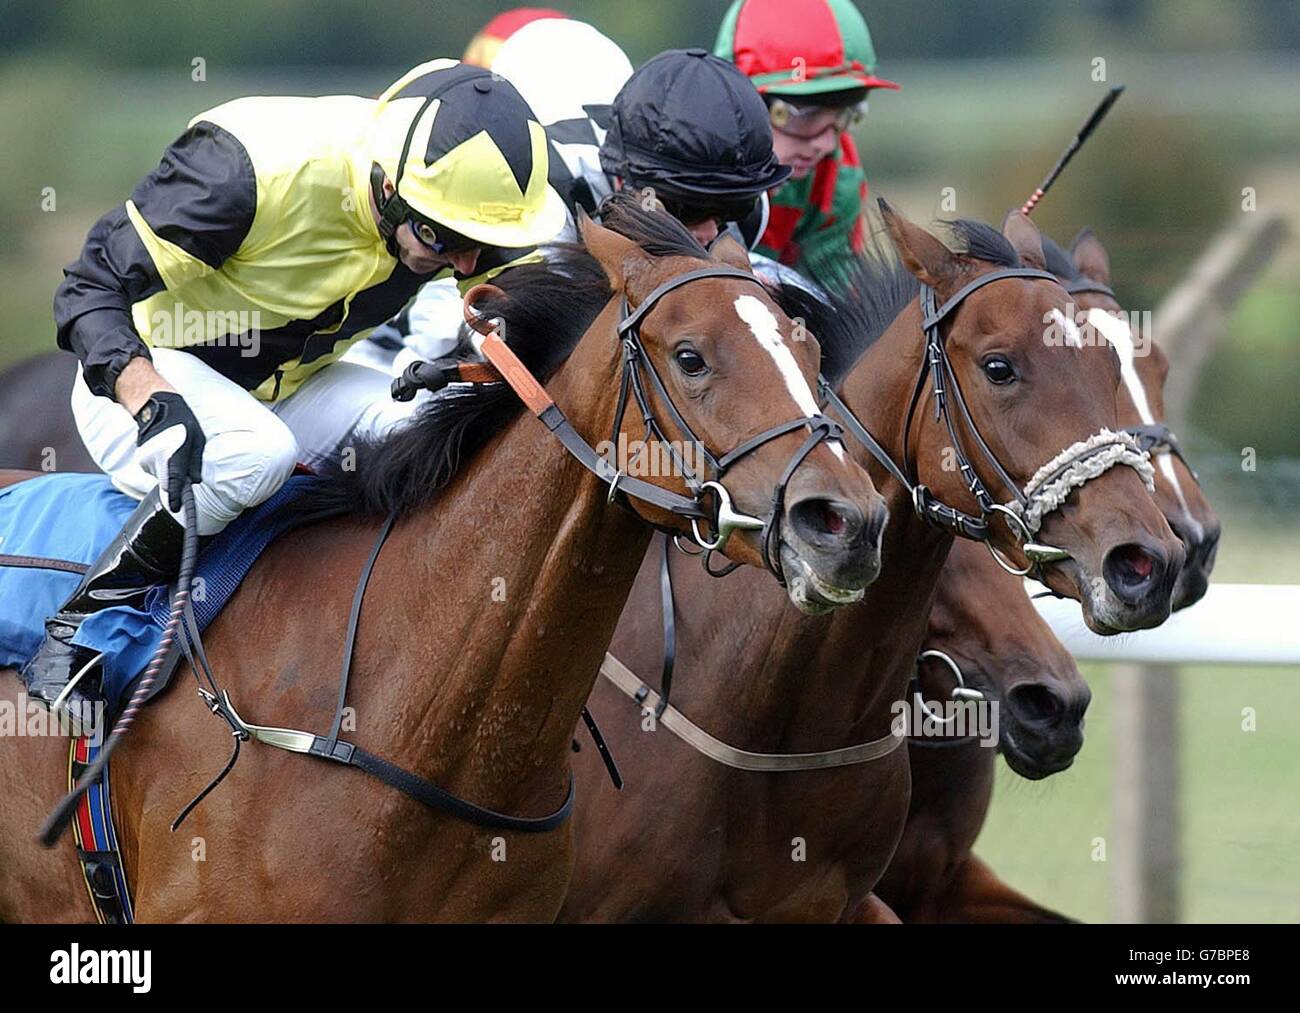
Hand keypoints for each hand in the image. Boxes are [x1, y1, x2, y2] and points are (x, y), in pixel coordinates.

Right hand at [135, 392, 204, 511]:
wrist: (155, 406)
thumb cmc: (181, 422)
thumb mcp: (197, 440)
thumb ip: (195, 463)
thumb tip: (195, 481)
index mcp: (174, 455)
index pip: (175, 482)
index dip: (176, 497)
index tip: (176, 509)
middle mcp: (157, 459)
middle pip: (168, 482)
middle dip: (176, 480)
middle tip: (182, 462)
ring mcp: (146, 459)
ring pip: (160, 475)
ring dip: (168, 469)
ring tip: (172, 449)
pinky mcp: (140, 458)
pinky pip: (153, 468)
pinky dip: (159, 464)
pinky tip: (162, 448)